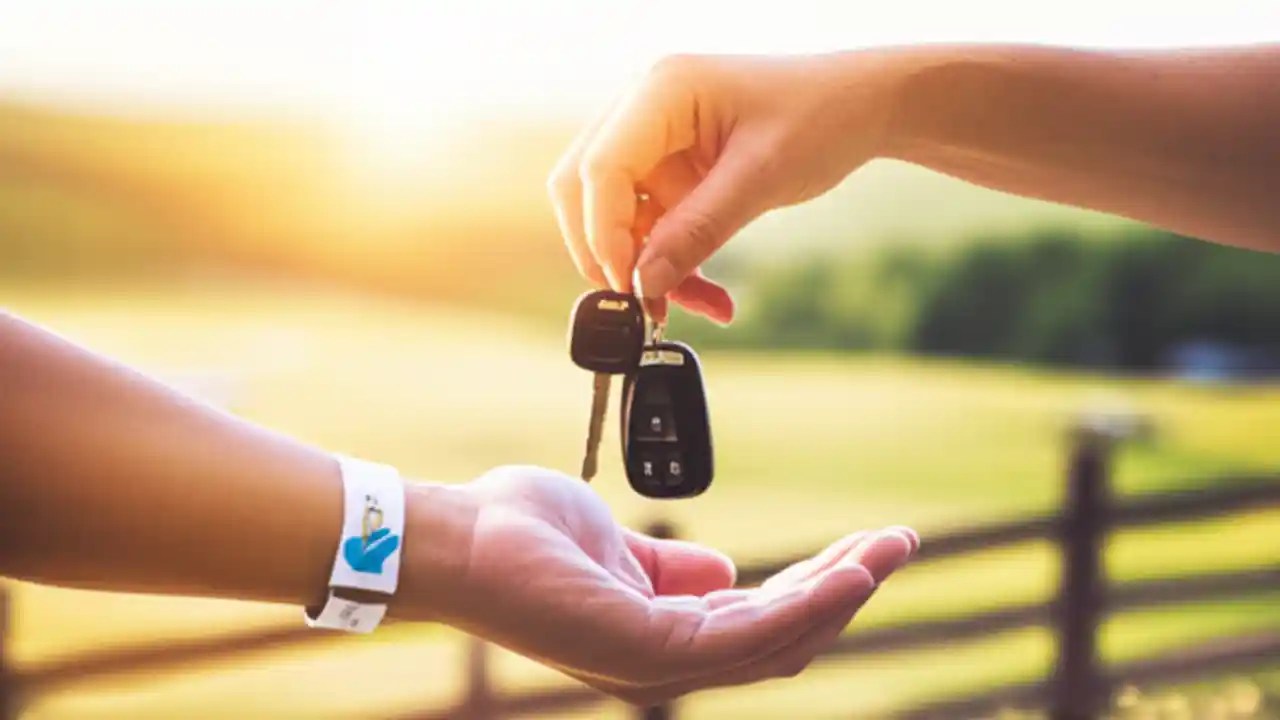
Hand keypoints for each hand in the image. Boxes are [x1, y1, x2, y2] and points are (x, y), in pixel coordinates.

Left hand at [400, 466, 916, 704]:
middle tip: (896, 544)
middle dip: (844, 591)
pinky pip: (753, 629)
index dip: (815, 590)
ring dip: (843, 593)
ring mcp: (660, 663)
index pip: (757, 623)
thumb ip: (668, 566)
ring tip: (891, 549)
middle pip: (782, 637)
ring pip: (781, 639)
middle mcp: (666, 660)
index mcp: (660, 635)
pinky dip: (809, 602)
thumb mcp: (616, 546)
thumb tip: (721, 568)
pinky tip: (850, 569)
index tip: (861, 548)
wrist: (460, 537)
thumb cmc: (522, 535)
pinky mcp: (652, 650)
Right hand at [547, 52, 900, 323]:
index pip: (601, 168)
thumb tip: (645, 284)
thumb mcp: (762, 178)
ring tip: (693, 304)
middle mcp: (644, 108)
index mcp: (662, 90)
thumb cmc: (821, 117)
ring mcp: (652, 138)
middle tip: (641, 301)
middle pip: (583, 188)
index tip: (632, 287)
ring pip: (614, 216)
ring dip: (646, 266)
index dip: (606, 235)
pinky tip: (706, 293)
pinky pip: (649, 225)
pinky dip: (671, 262)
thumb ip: (698, 230)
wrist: (859, 107)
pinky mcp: (667, 168)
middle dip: (607, 252)